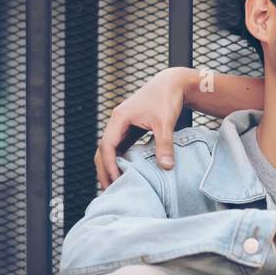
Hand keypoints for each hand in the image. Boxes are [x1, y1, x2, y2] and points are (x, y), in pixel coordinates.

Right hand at [95, 67, 191, 188]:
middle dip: (104, 169)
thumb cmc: (167, 98)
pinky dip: (119, 161)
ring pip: (110, 149)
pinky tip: (125, 174)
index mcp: (120, 118)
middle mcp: (117, 121)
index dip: (109, 163)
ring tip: (115, 186)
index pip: (107, 144)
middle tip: (110, 190)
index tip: (115, 179)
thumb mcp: (166, 122)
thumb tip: (166, 167)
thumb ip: (164, 144)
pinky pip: (120, 147)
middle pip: (103, 149)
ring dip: (110, 166)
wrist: (172, 83)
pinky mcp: (130, 129)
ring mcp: (122, 125)